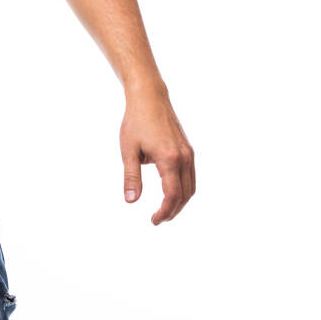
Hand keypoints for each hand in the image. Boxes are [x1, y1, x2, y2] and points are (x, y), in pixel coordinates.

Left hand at [120, 81, 195, 223]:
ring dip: (180, 202)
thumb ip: (131, 177)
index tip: (154, 221)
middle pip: (185, 194)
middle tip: (158, 220)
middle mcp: (184, 158)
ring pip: (191, 187)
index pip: (172, 195)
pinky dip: (184, 189)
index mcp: (169, 159)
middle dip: (173, 211)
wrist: (149, 98)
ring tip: (165, 211)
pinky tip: (172, 193)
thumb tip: (131, 201)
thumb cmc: (136, 122)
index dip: (165, 212)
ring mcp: (189, 153)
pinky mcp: (188, 150)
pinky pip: (191, 176)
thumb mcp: (128, 150)